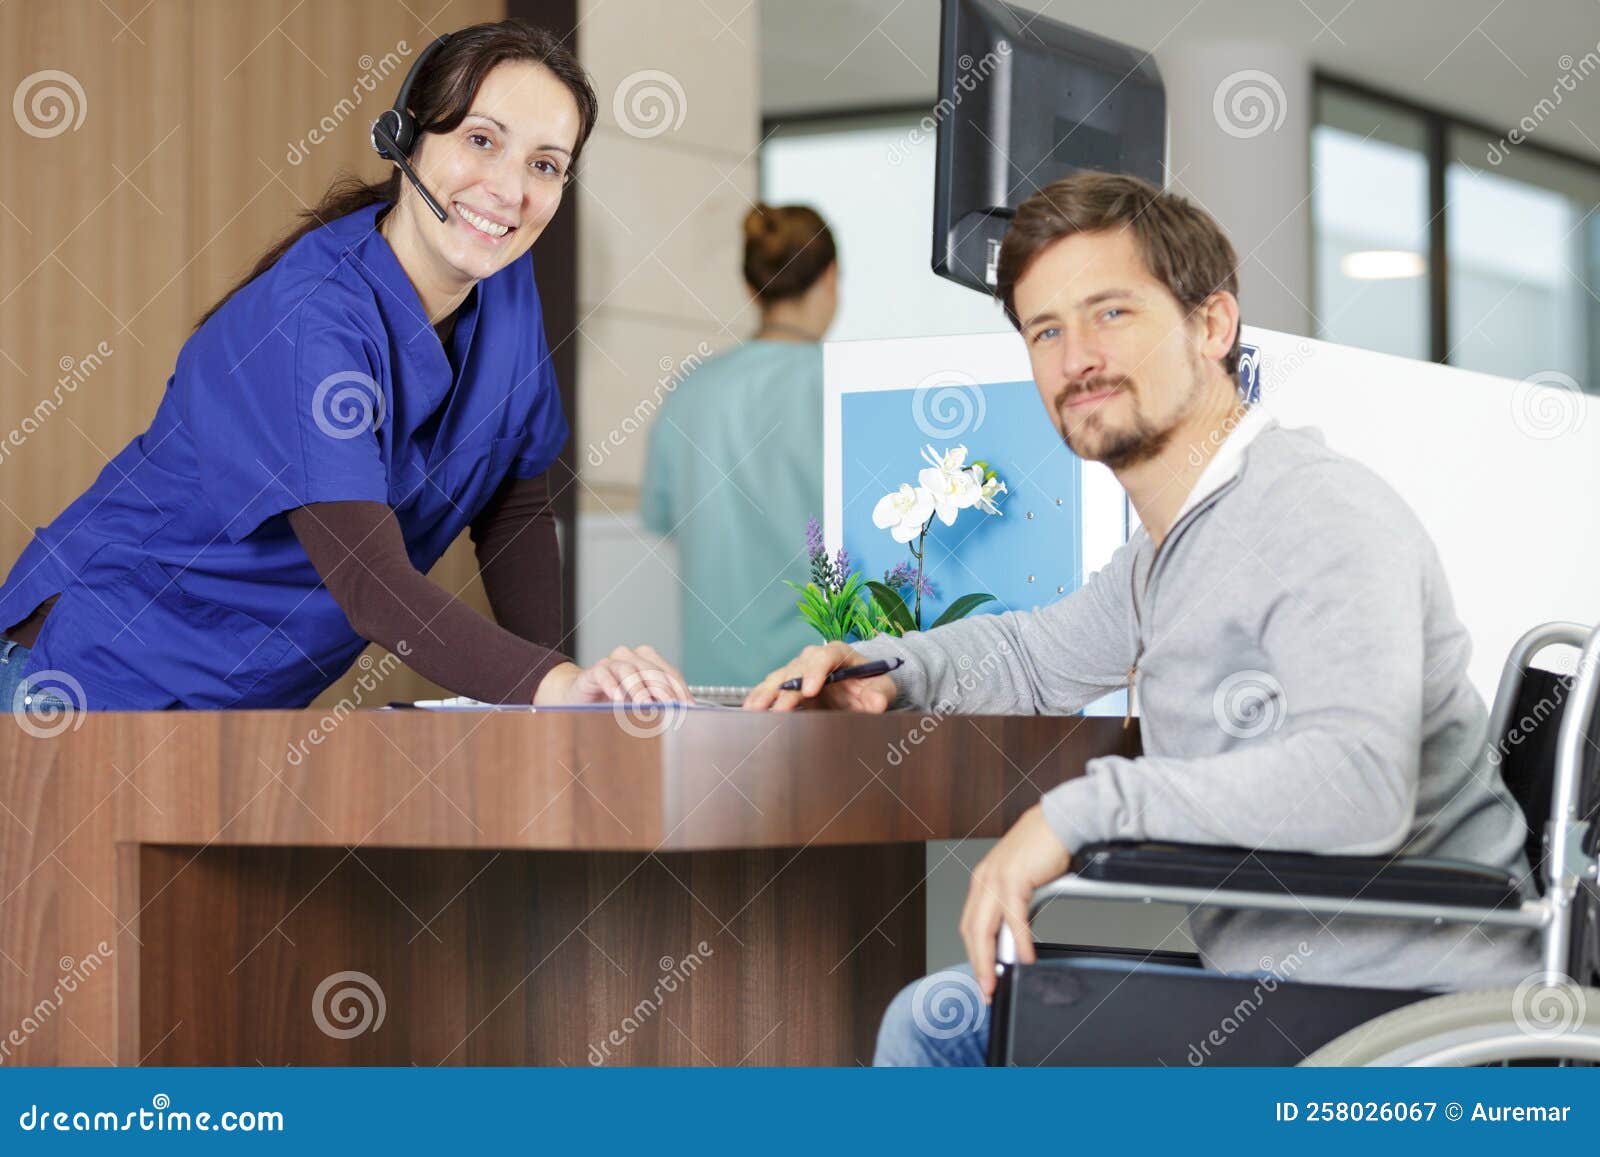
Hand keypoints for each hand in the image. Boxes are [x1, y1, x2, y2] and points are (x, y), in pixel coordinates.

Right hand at [534, 645, 690, 705]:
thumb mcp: (641, 704)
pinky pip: (602, 673)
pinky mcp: (592, 673)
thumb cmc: (614, 700)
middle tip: (671, 705)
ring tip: (645, 704)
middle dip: (663, 689)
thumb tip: (681, 714)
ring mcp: (611, 664)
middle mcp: (631, 658)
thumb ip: (659, 704)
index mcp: (648, 662)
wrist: (579, 698)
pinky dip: (611, 685)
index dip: (680, 689)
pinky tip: (617, 698)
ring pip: (628, 669)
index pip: (669, 673)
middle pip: (651, 669)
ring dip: (638, 687)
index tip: (688, 707)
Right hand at [741, 641, 894, 711]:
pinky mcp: (788, 685)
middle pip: (797, 669)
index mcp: (837, 652)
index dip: (815, 672)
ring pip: (779, 678)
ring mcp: (798, 670)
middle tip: (780, 710)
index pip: (825, 657)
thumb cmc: (870, 683)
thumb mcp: (883, 687)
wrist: (860, 688)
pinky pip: (771, 689)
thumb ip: (880, 694)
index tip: (810, 691)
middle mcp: (813, 658)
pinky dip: (760, 698)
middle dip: (787, 690)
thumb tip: (876, 702)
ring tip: (755, 710)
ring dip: (766, 694)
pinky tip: (749, 710)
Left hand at [959, 804, 1072, 999]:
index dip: (974, 954)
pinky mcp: (1014, 877)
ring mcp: (996, 878)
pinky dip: (1019, 941)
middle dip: (977, 964)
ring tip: (998, 981)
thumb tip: (1016, 940)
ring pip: (985, 928)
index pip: (970, 925)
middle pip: (972, 931)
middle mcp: (984, 879)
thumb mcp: (1023, 881)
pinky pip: (1013, 917)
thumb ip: (1014, 908)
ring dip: (991, 960)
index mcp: (983, 881)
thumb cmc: (1045, 848)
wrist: (1061, 820)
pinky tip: (1025, 957)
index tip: (984, 977)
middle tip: (986, 989)